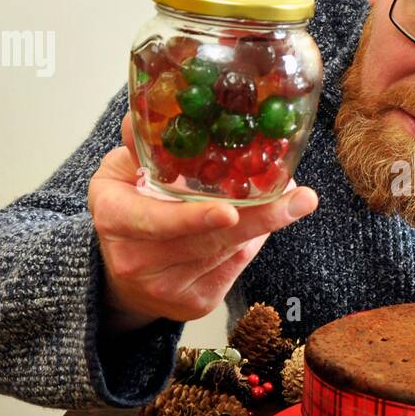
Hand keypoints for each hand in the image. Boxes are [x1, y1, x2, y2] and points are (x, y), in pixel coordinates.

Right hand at [87, 112, 318, 330]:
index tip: (230, 210)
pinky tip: (264, 222)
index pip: (156, 222)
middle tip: (300, 198)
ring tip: (292, 198)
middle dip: (259, 217)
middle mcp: (136, 261)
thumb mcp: (121, 171)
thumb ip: (142, 145)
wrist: (121, 274)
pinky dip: (253, 241)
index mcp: (114, 219)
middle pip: (207, 241)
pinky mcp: (195, 305)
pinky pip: (236, 267)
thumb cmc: (127, 208)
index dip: (193, 217)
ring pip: (229, 252)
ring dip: (262, 223)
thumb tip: (155, 110)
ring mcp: (166, 289)